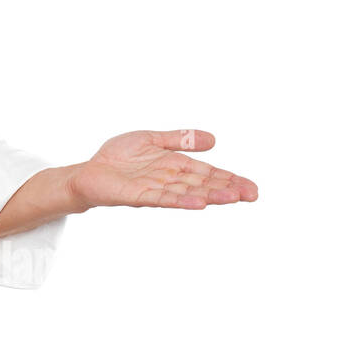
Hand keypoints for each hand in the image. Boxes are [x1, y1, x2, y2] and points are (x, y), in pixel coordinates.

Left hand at [67, 129, 257, 210]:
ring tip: (233, 198)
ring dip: (211, 196)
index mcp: (174, 165)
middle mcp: (169, 179)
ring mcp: (156, 189)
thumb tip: (214, 139)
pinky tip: (199, 203)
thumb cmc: (117, 157)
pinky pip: (164, 199)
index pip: (207, 173)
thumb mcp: (150, 139)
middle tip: (252, 195)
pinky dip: (181, 201)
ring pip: (188, 193)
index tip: (251, 188)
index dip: (229, 179)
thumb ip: (179, 139)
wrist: (89, 171)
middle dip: (228, 189)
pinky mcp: (139, 196)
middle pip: (203, 184)